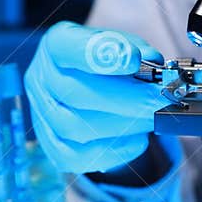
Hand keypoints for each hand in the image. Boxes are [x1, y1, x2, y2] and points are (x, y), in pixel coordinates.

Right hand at [25, 21, 167, 172]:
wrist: (84, 83)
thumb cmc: (105, 62)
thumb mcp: (120, 43)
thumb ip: (137, 50)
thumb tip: (154, 63)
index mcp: (56, 44)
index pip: (69, 47)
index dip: (102, 54)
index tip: (134, 59)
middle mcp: (41, 78)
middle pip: (76, 93)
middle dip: (126, 98)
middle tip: (160, 100)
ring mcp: (41, 114)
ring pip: (76, 127)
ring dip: (122, 125)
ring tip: (152, 117)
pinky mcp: (51, 144)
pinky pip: (76, 158)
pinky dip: (112, 152)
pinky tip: (138, 140)